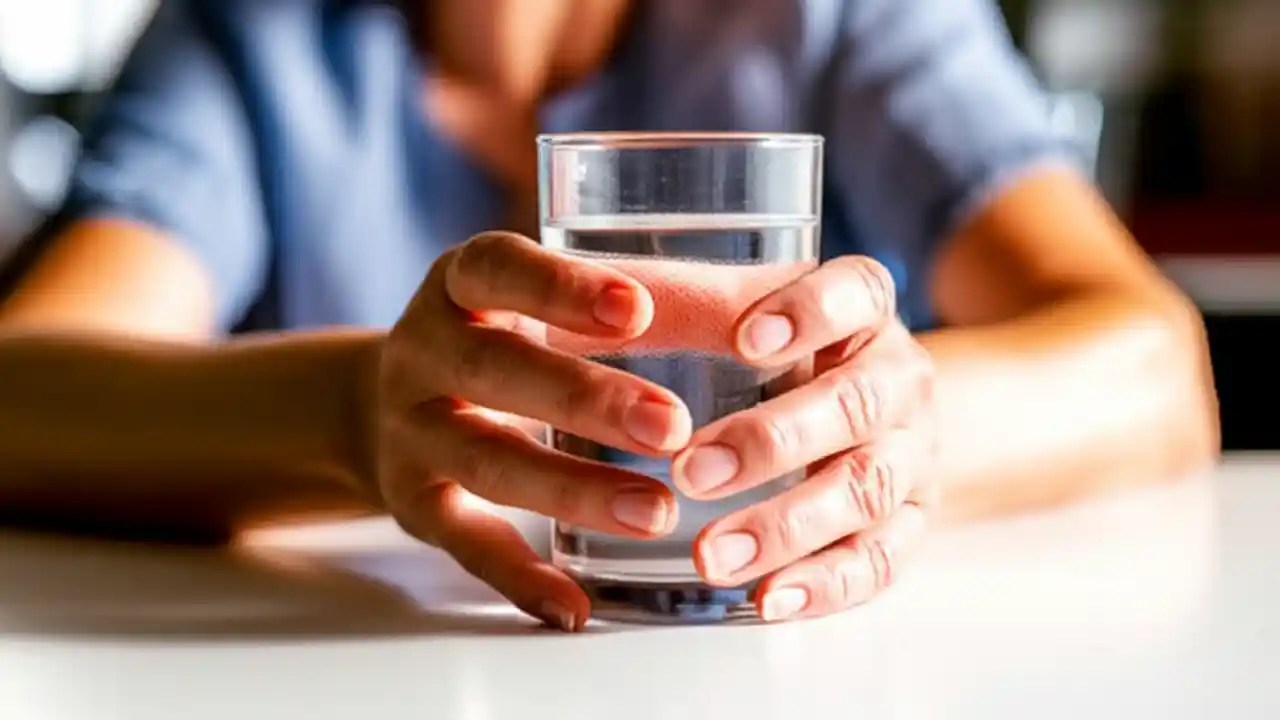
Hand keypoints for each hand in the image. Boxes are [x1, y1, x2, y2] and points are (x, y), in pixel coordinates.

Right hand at [376, 231, 690, 631]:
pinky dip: (520, 576)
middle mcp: (423, 351)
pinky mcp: (414, 503)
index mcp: (462, 284)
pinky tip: (575, 605)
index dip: (562, 288)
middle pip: (497, 369)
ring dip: (572, 491)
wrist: (381, 402)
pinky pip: (466, 543)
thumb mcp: (541, 302)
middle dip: (586, 399)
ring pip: (488, 461)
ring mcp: (411, 430)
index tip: (638, 309)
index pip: (499, 269)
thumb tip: (763, 322)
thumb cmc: (504, 339)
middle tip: (674, 426)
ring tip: (656, 512)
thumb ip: (631, 304)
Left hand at [671, 255, 936, 621]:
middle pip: (859, 404)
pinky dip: (825, 585)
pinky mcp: (907, 526)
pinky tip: (767, 598)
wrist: (848, 410)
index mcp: (863, 309)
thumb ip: (671, 304)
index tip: (744, 341)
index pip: (857, 293)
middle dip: (773, 440)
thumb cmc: (771, 352)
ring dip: (787, 526)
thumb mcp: (725, 312)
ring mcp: (911, 455)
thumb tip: (586, 302)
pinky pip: (879, 562)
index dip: (809, 314)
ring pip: (867, 489)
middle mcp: (900, 378)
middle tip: (691, 470)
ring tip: (711, 554)